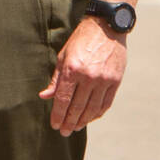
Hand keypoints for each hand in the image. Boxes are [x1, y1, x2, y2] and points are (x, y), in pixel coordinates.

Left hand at [39, 15, 126, 136]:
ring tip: (76, 127)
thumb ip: (56, 79)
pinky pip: (106, 103)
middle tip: (64, 132)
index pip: (63, 99)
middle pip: (77, 107)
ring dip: (83, 121)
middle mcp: (88, 77)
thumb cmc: (80, 41)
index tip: (55, 125)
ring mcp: (104, 80)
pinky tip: (90, 118)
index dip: (58, 115)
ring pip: (92, 108)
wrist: (106, 28)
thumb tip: (44, 96)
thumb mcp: (63, 55)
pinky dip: (97, 113)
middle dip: (69, 122)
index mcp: (72, 69)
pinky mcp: (115, 81)